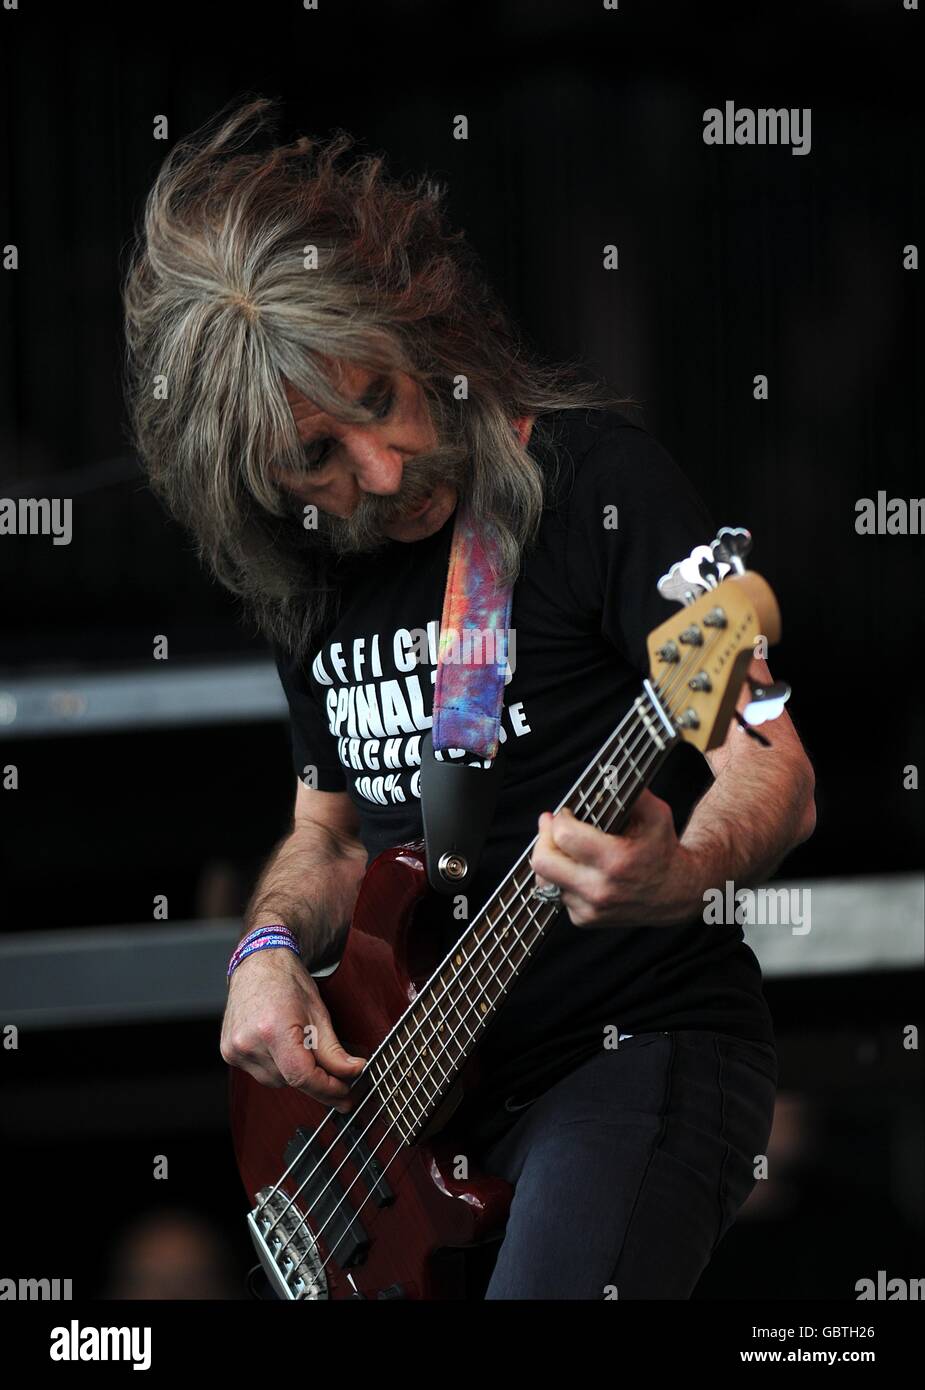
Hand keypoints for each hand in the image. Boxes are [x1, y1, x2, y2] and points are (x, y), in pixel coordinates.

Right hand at [220, 947, 365, 1111]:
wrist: (258, 963)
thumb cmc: (288, 981)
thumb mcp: (319, 1014)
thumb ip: (334, 1051)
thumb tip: (353, 1072)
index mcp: (273, 1029)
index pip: (303, 1076)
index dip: (328, 1089)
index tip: (346, 1095)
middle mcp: (248, 1042)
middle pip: (290, 1080)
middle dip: (315, 1078)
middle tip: (334, 1071)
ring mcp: (234, 1049)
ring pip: (275, 1081)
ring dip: (293, 1073)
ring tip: (299, 1044)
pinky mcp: (228, 1053)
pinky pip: (260, 1074)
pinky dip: (276, 1067)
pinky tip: (281, 1046)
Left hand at [529, 791, 701, 926]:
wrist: (677, 892)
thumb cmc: (663, 849)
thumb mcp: (656, 814)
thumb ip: (631, 792)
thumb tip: (607, 775)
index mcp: (615, 861)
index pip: (564, 837)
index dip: (559, 819)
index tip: (567, 813)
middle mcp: (600, 889)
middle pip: (542, 862)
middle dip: (543, 838)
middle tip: (551, 826)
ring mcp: (590, 908)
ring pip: (545, 878)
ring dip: (551, 857)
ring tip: (563, 845)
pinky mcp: (585, 919)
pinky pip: (556, 893)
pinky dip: (561, 878)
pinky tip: (577, 867)